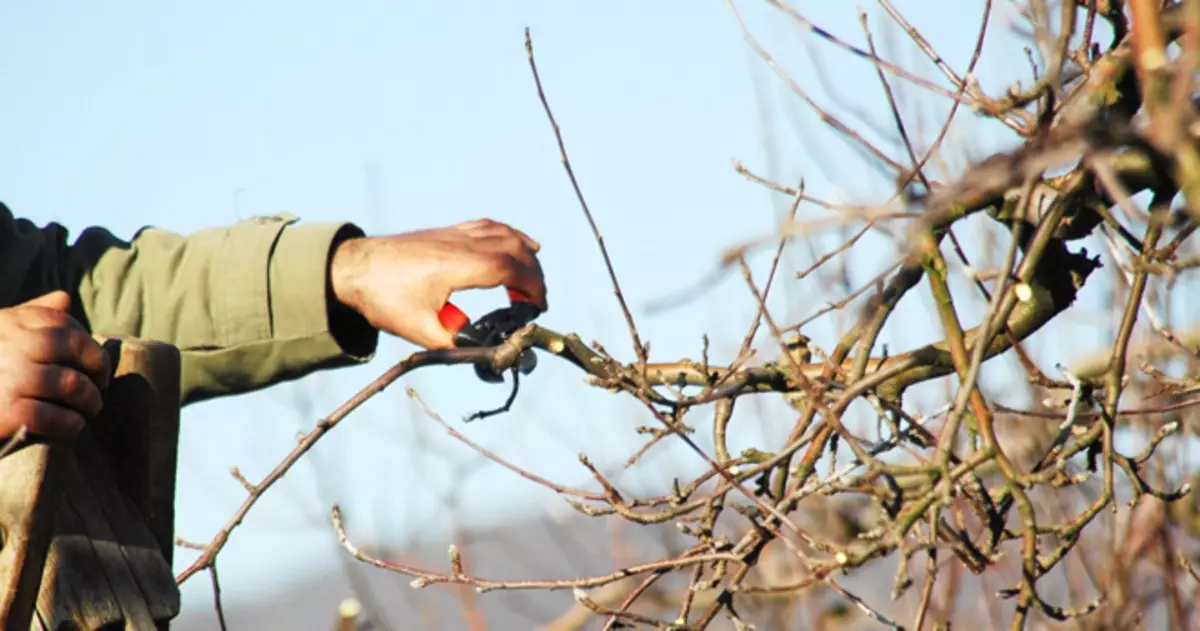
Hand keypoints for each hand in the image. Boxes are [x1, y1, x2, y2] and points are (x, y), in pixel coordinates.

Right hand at [0, 291, 111, 439]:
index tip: (98, 366)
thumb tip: (64, 300)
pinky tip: (73, 425)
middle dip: (96, 371)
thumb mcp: (0, 331)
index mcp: (12, 323)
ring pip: (69, 385)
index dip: (91, 348)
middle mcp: (12, 345)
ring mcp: (10, 377)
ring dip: (89, 400)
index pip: (66, 327)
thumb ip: (31, 315)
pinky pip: (50, 416)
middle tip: (99, 387)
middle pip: (74, 351)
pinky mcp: (6, 411)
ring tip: (90, 409)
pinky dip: (69, 422)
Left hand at [329, 219, 546, 348]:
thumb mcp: (421, 330)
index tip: (537, 307)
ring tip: (530, 281)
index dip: (532, 287)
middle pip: (515, 249)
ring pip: (505, 234)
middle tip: (534, 302)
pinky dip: (510, 236)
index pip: (511, 268)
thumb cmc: (383, 297)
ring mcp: (455, 234)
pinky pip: (489, 227)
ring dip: (524, 255)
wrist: (352, 268)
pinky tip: (518, 245)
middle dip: (534, 275)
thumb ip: (457, 342)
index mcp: (457, 265)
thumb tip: (486, 353)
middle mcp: (461, 243)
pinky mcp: (448, 232)